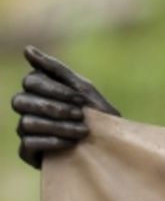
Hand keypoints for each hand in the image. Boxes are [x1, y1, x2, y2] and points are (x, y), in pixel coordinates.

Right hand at [12, 45, 119, 169]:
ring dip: (58, 126)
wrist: (109, 146)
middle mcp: (25, 108)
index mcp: (36, 89)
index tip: (81, 98)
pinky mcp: (27, 151)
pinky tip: (71, 144)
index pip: (30, 81)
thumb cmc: (95, 113)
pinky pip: (28, 144)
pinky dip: (51, 142)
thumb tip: (26, 49)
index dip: (55, 90)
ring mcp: (24, 129)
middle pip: (21, 101)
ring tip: (82, 131)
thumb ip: (55, 68)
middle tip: (80, 115)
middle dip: (54, 108)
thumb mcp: (81, 89)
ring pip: (26, 123)